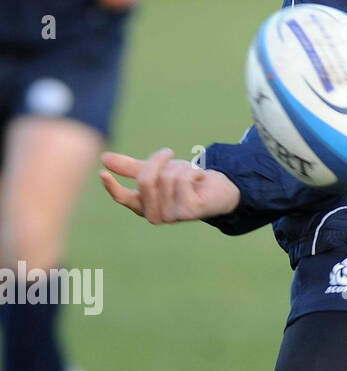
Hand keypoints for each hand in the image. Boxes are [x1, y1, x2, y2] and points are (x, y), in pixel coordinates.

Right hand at [100, 148, 240, 223]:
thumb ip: (132, 167)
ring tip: (190, 174)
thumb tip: (104, 158)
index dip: (112, 187)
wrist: (219, 188)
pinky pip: (183, 180)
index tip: (102, 173)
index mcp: (144, 206)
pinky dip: (193, 172)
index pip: (123, 198)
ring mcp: (172, 217)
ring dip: (181, 167)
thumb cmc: (186, 180)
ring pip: (167, 178)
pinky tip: (200, 179)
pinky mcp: (189, 212)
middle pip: (145, 180)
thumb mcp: (158, 170)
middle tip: (169, 153)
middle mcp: (155, 215)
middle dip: (158, 160)